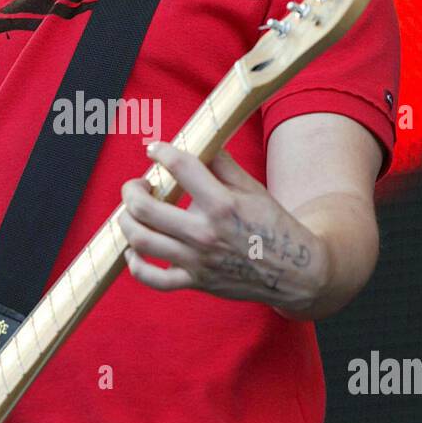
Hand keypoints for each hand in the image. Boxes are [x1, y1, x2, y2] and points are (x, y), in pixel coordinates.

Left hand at [118, 139, 329, 313]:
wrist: (295, 271)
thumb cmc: (272, 225)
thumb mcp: (252, 188)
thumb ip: (222, 164)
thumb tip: (198, 140)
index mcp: (222, 204)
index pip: (180, 167)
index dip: (161, 152)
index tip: (154, 149)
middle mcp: (205, 233)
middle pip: (144, 209)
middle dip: (131, 190)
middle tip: (137, 185)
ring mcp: (197, 261)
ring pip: (141, 241)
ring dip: (127, 221)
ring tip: (133, 212)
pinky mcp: (195, 282)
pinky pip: (152, 278)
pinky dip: (135, 264)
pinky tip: (134, 249)